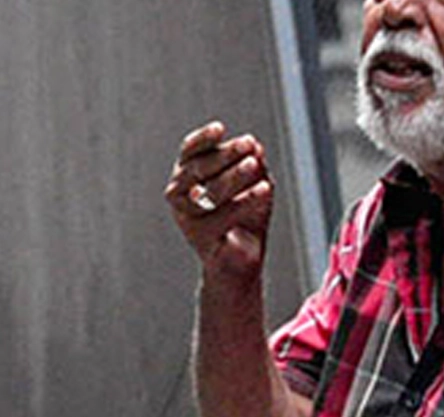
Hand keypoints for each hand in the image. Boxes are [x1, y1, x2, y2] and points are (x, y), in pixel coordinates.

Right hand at [165, 122, 273, 284]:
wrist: (241, 260)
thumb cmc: (244, 216)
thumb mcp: (255, 183)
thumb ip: (254, 163)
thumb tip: (256, 146)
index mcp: (186, 176)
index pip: (189, 151)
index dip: (203, 139)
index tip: (221, 128)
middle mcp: (178, 195)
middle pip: (199, 168)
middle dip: (226, 154)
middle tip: (249, 143)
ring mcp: (186, 218)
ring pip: (209, 191)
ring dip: (234, 175)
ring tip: (254, 164)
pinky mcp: (199, 238)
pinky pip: (224, 215)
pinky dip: (246, 200)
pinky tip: (265, 190)